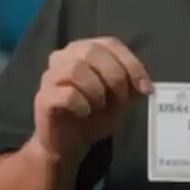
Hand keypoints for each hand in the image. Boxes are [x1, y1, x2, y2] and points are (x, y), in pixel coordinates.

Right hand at [31, 37, 151, 162]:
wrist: (68, 145)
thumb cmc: (93, 117)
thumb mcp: (120, 100)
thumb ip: (132, 88)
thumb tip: (146, 85)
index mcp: (85, 51)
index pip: (111, 44)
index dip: (131, 63)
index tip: (145, 88)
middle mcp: (65, 56)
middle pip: (93, 51)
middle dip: (115, 76)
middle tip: (120, 99)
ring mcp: (50, 76)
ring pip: (76, 69)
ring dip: (96, 90)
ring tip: (98, 106)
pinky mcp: (43, 98)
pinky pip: (66, 94)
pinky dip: (81, 104)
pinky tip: (83, 113)